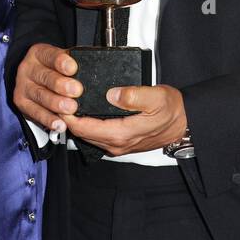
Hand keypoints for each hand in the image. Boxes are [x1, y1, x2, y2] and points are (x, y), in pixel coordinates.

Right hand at [13, 43, 81, 136]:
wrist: (35, 77)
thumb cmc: (54, 68)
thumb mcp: (63, 59)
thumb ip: (76, 63)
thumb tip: (94, 70)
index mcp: (39, 53)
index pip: (50, 55)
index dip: (62, 62)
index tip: (73, 68)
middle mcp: (29, 68)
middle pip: (45, 77)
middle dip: (61, 85)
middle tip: (76, 90)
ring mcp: (23, 86)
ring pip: (40, 95)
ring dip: (56, 103)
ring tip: (71, 108)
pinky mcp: (21, 102)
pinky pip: (35, 113)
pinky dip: (48, 120)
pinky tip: (60, 124)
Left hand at [64, 84, 187, 156]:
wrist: (183, 124)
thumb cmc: (171, 110)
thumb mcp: (157, 97)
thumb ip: (134, 95)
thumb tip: (112, 94)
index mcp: (122, 134)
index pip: (85, 128)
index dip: (68, 116)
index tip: (57, 100)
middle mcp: (116, 144)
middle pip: (82, 133)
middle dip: (67, 118)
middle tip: (55, 98)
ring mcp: (117, 145)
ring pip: (87, 135)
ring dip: (75, 122)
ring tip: (64, 102)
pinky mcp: (119, 142)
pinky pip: (96, 134)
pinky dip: (86, 124)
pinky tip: (82, 110)